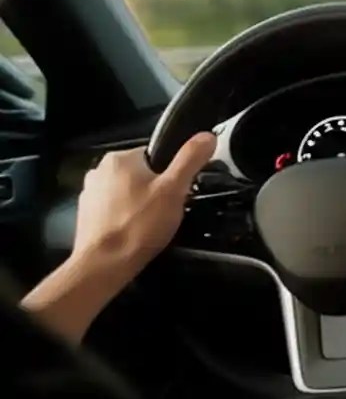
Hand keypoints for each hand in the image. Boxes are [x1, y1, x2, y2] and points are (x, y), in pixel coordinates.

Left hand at [74, 133, 214, 270]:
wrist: (104, 263)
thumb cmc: (140, 224)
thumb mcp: (174, 190)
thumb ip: (190, 159)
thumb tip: (207, 135)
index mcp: (120, 158)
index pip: (154, 155)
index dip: (171, 174)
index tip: (177, 193)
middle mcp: (98, 169)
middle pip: (140, 174)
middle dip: (155, 190)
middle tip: (167, 211)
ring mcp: (88, 192)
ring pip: (126, 192)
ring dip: (139, 203)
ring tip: (150, 225)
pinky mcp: (85, 214)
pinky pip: (113, 209)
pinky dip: (124, 217)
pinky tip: (133, 233)